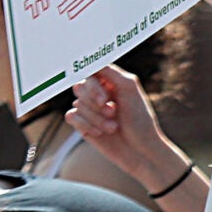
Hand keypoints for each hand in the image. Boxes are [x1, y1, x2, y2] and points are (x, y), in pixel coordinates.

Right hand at [67, 64, 179, 189]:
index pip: (90, 72)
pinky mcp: (82, 124)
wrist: (140, 150)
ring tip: (113, 127)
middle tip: (114, 112)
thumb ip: (110, 71)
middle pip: (80, 87)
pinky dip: (86, 125)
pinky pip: (71, 116)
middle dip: (97, 103)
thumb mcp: (130, 88)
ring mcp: (89, 108)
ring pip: (78, 103)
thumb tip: (90, 62)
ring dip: (97, 118)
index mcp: (110, 82)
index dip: (94, 86)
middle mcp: (98, 93)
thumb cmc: (140, 119)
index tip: (106, 99)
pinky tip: (101, 133)